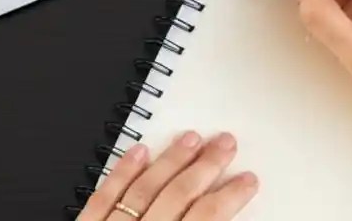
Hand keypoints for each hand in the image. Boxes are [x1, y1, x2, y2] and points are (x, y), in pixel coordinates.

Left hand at [78, 133, 257, 220]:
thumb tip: (223, 214)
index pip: (207, 218)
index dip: (231, 196)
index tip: (247, 180)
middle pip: (179, 195)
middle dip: (206, 167)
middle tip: (226, 144)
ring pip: (146, 188)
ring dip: (171, 161)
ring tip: (190, 138)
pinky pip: (105, 195)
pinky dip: (123, 172)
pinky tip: (138, 151)